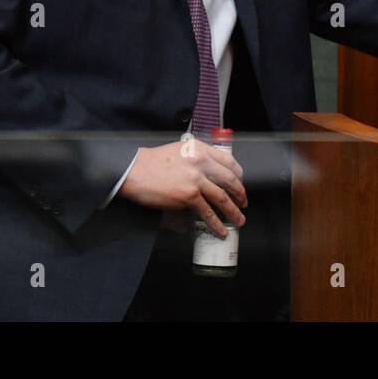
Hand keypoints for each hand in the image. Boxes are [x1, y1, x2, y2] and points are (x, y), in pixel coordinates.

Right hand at [119, 140, 247, 236]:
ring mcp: (196, 180)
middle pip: (230, 180)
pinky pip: (207, 212)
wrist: (134, 171)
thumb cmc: (153, 162)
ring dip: (234, 211)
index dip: (238, 175)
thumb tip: (209, 172)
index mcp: (201, 149)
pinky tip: (221, 229)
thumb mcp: (180, 150)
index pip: (229, 161)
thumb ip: (196, 158)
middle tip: (243, 202)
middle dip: (240, 193)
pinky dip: (216, 223)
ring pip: (222, 197)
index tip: (241, 183)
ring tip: (239, 219)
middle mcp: (202, 162)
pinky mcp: (188, 196)